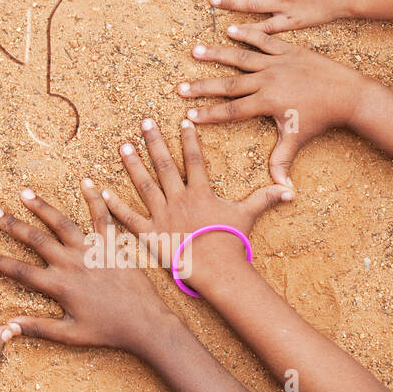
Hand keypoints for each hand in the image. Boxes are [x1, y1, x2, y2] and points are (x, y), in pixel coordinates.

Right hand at [0, 185, 175, 354]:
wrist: (146, 322)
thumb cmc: (109, 331)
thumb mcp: (71, 334)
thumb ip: (39, 328)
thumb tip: (7, 326)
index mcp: (60, 285)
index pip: (20, 271)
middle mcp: (71, 263)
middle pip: (35, 239)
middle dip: (11, 224)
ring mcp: (91, 250)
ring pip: (61, 223)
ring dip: (42, 207)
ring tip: (24, 192)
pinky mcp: (112, 244)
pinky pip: (102, 217)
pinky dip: (95, 199)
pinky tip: (87, 182)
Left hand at [98, 117, 290, 293]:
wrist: (219, 270)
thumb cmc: (233, 243)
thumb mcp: (248, 216)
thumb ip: (265, 198)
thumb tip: (290, 189)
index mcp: (201, 193)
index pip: (195, 160)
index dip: (189, 140)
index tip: (182, 121)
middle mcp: (179, 199)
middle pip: (165, 165)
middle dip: (155, 142)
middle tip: (144, 122)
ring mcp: (162, 215)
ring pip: (144, 185)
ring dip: (133, 165)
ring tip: (123, 146)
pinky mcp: (150, 233)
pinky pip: (129, 218)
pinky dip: (115, 205)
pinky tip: (101, 191)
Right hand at [180, 24, 374, 187]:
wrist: (349, 94)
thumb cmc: (322, 119)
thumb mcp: (298, 138)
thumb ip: (282, 161)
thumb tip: (280, 189)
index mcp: (268, 103)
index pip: (232, 111)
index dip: (209, 114)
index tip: (189, 115)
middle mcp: (268, 81)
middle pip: (229, 85)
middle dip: (203, 87)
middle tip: (181, 88)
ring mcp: (277, 64)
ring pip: (241, 58)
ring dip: (217, 54)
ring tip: (196, 51)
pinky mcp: (288, 50)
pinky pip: (263, 40)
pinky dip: (247, 34)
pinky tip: (229, 29)